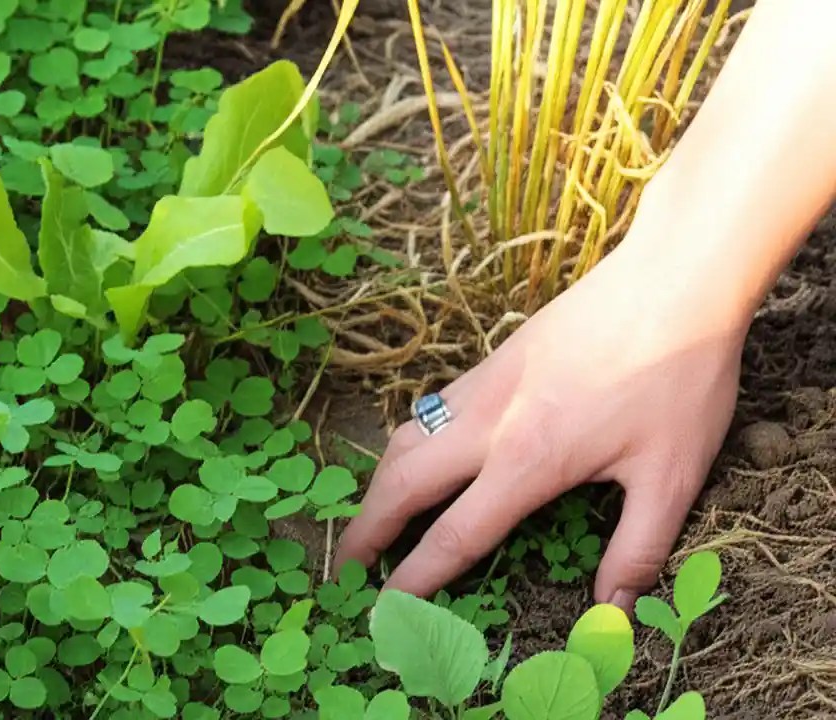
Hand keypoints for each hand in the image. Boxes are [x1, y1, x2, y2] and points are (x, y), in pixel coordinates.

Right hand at [333, 236, 747, 609]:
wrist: (670, 281)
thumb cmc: (679, 379)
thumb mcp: (672, 475)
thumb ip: (638, 549)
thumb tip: (617, 612)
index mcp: (527, 461)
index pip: (453, 535)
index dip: (414, 579)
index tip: (386, 611)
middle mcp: (487, 424)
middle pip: (400, 485)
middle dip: (365, 532)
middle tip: (346, 572)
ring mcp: (481, 388)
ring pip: (403, 442)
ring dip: (378, 489)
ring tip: (370, 523)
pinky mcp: (489, 363)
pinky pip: (426, 413)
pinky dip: (403, 450)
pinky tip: (417, 465)